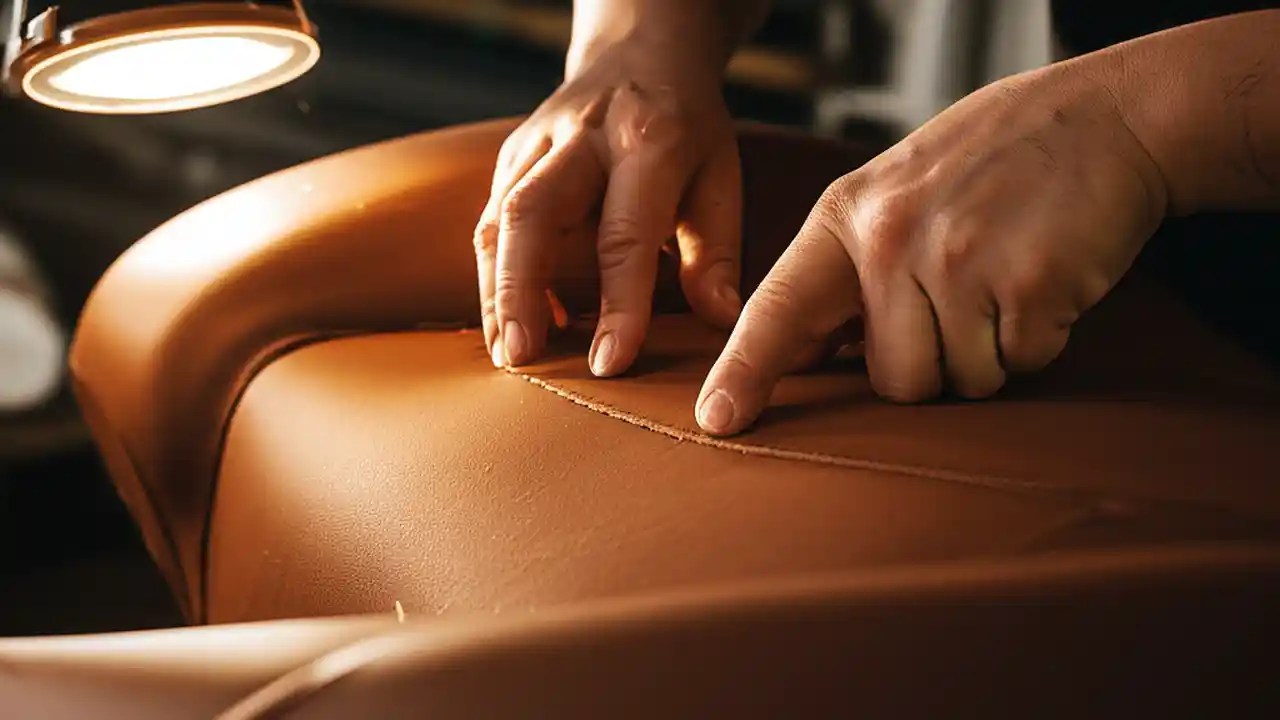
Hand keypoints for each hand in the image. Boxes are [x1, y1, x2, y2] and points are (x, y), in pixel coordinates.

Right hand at [474, 35, 741, 375]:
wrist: (640, 51)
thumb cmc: (687, 128)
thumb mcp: (720, 177)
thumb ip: (717, 252)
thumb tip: (723, 322)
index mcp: (647, 140)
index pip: (625, 232)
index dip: (618, 301)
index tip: (610, 362)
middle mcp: (580, 136)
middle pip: (531, 213)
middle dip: (518, 291)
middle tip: (519, 357)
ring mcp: (536, 142)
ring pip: (497, 218)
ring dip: (494, 291)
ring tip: (505, 354)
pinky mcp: (511, 157)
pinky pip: (491, 220)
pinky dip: (494, 277)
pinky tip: (509, 323)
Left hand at [696, 61, 1169, 435]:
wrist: (1107, 117)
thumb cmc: (995, 163)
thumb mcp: (897, 193)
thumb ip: (849, 268)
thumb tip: (806, 356)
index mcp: (848, 216)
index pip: (779, 308)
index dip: (746, 370)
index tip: (717, 420)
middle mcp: (891, 239)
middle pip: (893, 379)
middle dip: (933, 362)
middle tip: (968, 293)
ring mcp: (957, 262)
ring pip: (959, 382)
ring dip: (988, 352)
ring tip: (1004, 278)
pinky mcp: (1026, 285)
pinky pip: (1021, 364)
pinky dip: (1039, 338)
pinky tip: (1043, 279)